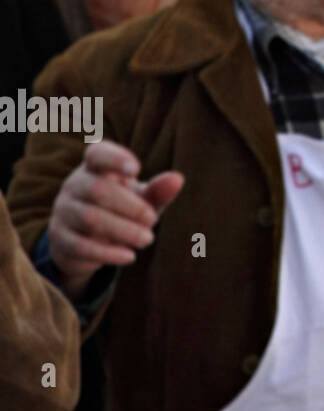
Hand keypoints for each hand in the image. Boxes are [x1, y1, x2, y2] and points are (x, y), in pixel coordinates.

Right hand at [48, 140, 183, 300]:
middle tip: (152, 219)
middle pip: (98, 189)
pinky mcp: (59, 239)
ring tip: (147, 239)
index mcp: (95, 167)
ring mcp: (63, 212)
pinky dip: (108, 253)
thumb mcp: (143, 199)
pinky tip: (129, 256)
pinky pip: (80, 246)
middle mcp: (74, 185)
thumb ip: (158, 190)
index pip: (97, 154)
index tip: (137, 169)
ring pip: (89, 218)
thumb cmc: (122, 208)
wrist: (88, 241)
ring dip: (123, 231)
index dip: (115, 158)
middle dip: (130, 206)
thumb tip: (177, 179)